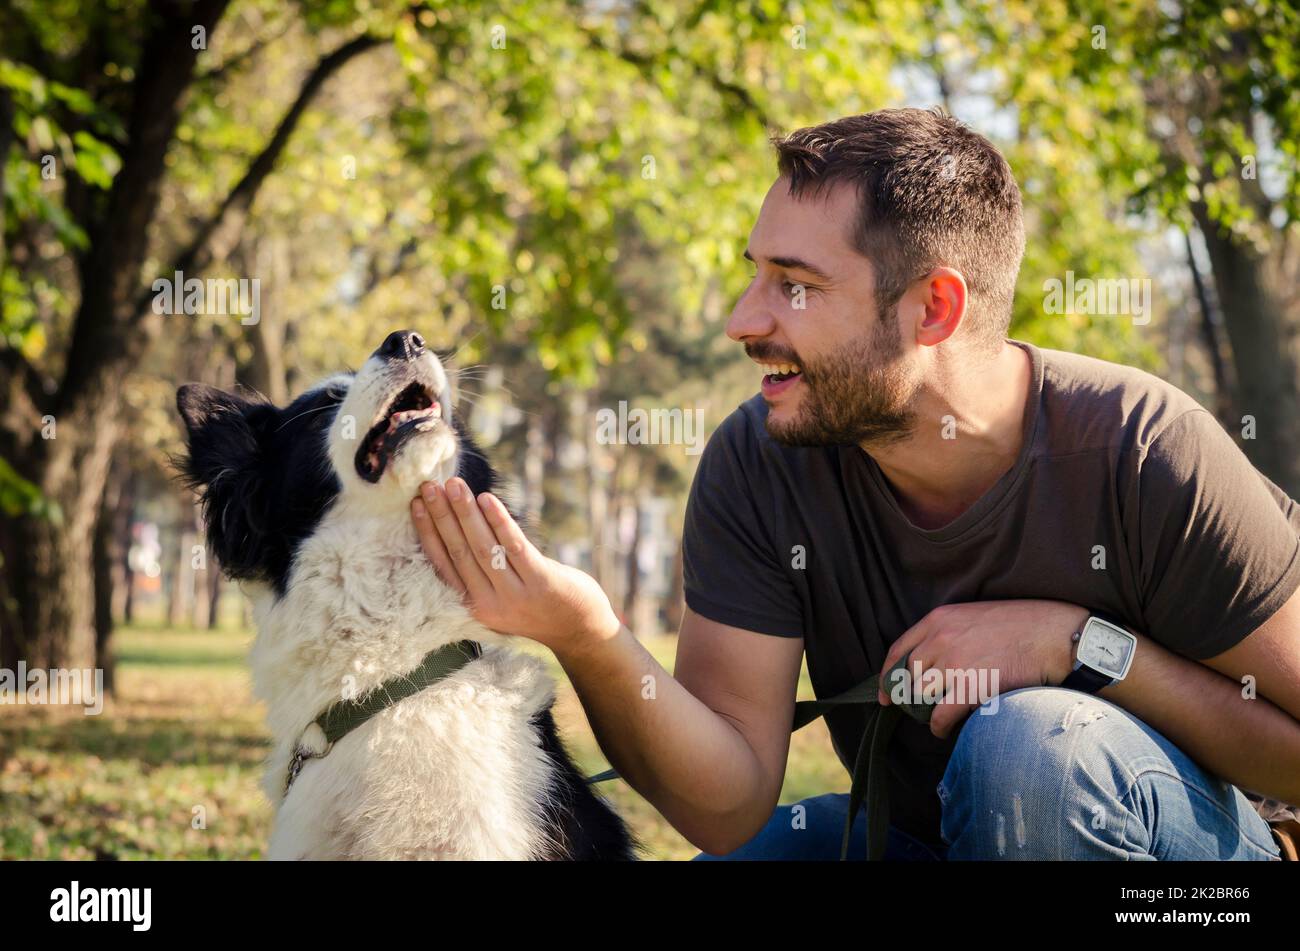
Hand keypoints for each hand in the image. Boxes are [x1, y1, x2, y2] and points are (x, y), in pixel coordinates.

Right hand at [410, 478, 620, 654]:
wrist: (580, 630)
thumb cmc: (536, 604)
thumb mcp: (500, 596)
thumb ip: (479, 571)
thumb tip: (457, 524)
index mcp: (473, 606)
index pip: (443, 564)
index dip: (428, 532)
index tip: (416, 504)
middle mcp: (490, 603)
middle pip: (459, 552)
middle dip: (442, 516)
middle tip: (429, 486)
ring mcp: (516, 595)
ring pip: (483, 548)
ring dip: (466, 513)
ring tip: (454, 485)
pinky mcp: (541, 583)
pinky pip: (515, 547)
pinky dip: (500, 522)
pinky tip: (488, 499)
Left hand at [876, 600, 1086, 738]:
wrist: (1054, 634)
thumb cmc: (1021, 624)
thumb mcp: (973, 616)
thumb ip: (948, 633)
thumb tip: (931, 661)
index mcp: (938, 619)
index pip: (897, 650)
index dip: (886, 675)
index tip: (883, 692)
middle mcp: (940, 639)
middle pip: (907, 677)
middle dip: (906, 697)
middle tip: (912, 711)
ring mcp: (954, 663)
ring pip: (921, 696)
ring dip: (924, 712)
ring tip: (933, 719)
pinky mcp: (972, 687)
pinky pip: (940, 715)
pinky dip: (938, 727)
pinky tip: (943, 730)